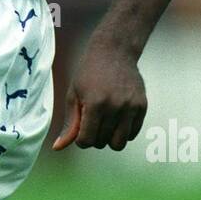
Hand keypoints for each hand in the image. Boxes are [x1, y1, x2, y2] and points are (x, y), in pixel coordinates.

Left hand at [52, 35, 146, 151]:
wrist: (114, 51)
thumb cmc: (88, 72)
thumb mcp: (73, 95)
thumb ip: (70, 124)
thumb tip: (58, 148)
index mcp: (95, 104)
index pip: (87, 141)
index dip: (80, 139)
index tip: (80, 128)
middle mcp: (115, 106)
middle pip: (102, 143)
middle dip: (94, 137)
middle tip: (92, 120)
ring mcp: (131, 107)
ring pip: (119, 143)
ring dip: (109, 138)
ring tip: (104, 123)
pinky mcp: (142, 106)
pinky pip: (132, 134)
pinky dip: (123, 132)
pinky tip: (116, 118)